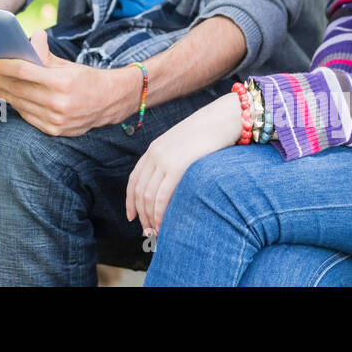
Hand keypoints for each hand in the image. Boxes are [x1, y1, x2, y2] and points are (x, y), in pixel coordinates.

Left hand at [0, 28, 134, 136]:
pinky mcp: (54, 130)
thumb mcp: (67, 63)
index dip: (5, 66)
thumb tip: (32, 36)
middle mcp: (59, 102)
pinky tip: (8, 97)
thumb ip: (45, 53)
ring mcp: (56, 119)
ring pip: (20, 104)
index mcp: (62, 81)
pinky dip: (17, 105)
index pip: (24, 71)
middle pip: (18, 89)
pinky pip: (28, 116)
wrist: (109, 102)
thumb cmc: (85, 78)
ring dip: (3, 93)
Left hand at [125, 91, 244, 236]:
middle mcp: (154, 155)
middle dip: (141, 214)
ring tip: (156, 232)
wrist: (221, 119)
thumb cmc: (208, 134)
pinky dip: (160, 214)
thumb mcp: (183, 145)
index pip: (134, 179)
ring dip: (150, 218)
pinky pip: (162, 197)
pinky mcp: (176, 167)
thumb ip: (173, 161)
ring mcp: (164, 160)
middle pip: (139, 191)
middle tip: (147, 231)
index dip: (130, 200)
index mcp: (154, 149)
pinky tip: (163, 224)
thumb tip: (172, 184)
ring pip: (148, 197)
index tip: (131, 216)